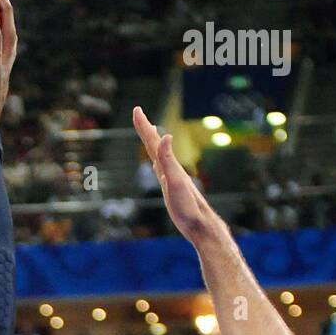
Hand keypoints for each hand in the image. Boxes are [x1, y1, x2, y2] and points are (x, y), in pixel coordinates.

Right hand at [132, 106, 220, 247]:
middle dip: (146, 129)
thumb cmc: (187, 207)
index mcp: (169, 166)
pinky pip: (161, 169)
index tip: (136, 110)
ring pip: (159, 155)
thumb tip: (166, 136)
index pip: (154, 142)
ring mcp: (171, 178)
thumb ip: (169, 160)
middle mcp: (170, 169)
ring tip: (150, 131)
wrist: (199, 225)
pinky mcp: (171, 189)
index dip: (144, 127)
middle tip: (138, 114)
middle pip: (155, 145)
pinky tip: (156, 162)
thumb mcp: (175, 183)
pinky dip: (157, 160)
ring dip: (153, 142)